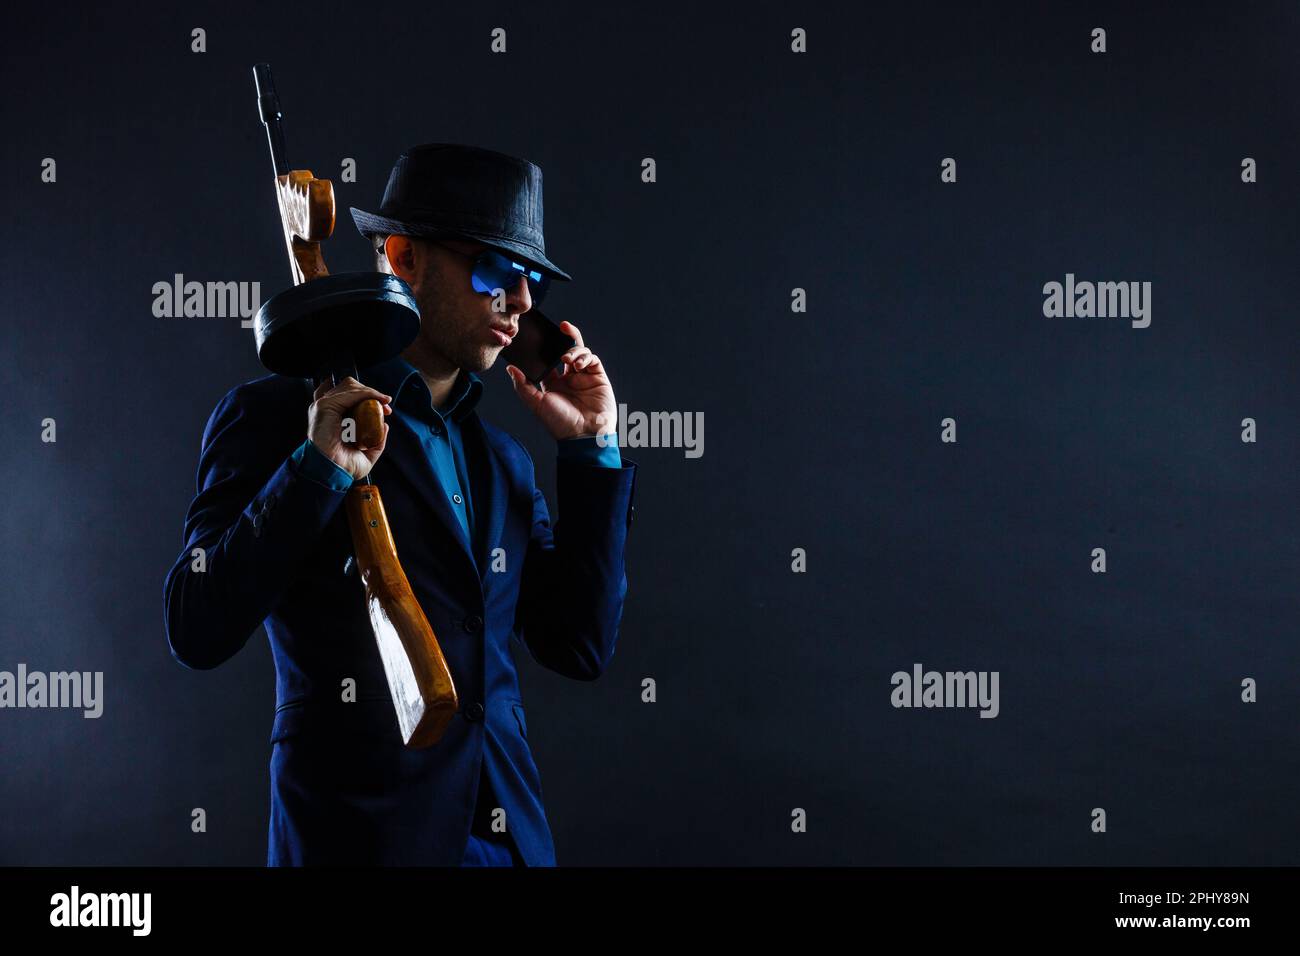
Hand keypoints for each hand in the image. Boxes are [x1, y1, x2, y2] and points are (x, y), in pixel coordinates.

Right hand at [307, 377, 392, 479]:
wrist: (334, 473)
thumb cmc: (345, 466)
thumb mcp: (367, 455)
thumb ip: (377, 441)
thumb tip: (384, 426)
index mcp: (334, 417)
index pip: (351, 396)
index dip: (369, 398)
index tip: (385, 408)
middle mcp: (328, 409)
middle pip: (350, 388)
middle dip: (372, 393)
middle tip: (386, 406)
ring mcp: (324, 406)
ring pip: (350, 386)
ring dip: (371, 392)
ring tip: (383, 403)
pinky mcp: (325, 406)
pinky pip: (349, 393)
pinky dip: (366, 393)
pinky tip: (377, 400)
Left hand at [505, 321, 616, 440]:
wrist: (585, 435)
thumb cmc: (560, 424)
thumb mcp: (536, 404)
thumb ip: (522, 385)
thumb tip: (510, 368)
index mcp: (552, 383)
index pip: (548, 359)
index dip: (546, 347)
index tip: (541, 335)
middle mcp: (568, 378)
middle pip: (566, 350)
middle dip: (565, 337)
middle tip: (562, 327)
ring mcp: (584, 376)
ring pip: (580, 351)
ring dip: (574, 350)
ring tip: (567, 359)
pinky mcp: (598, 377)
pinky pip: (592, 359)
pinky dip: (585, 356)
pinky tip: (578, 364)